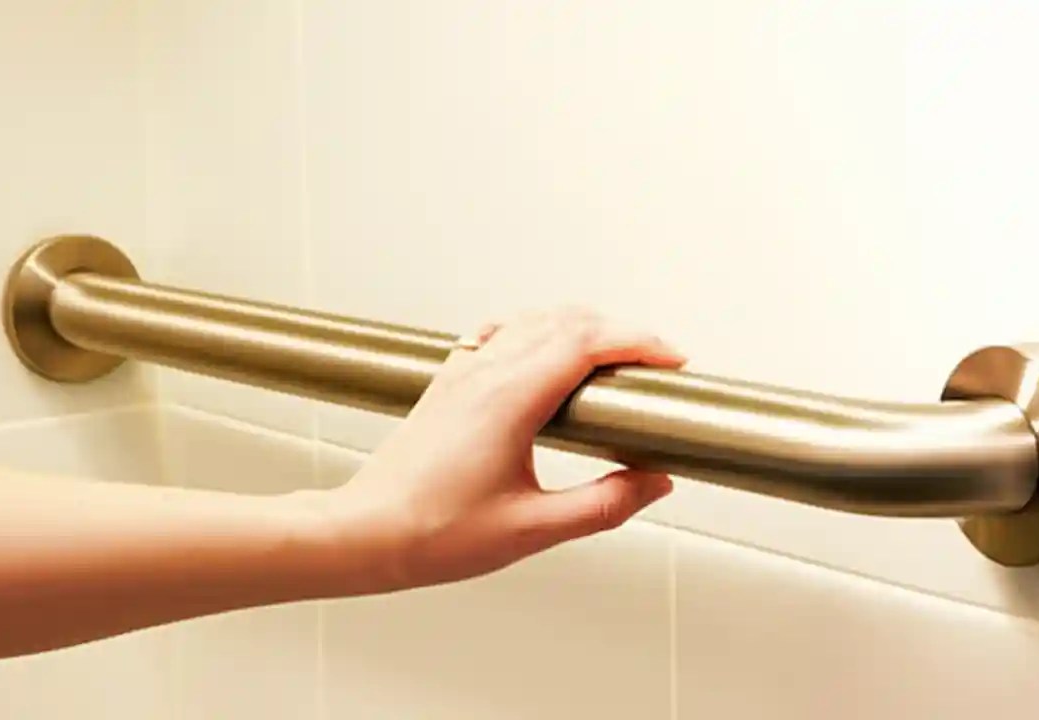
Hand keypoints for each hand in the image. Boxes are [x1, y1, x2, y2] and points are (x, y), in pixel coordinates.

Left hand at [330, 307, 685, 590]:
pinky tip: (548, 356)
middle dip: (622, 333)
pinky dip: (541, 332)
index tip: (672, 361)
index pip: (588, 341)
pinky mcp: (450, 381)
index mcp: (509, 397)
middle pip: (568, 320)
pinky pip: (504, 333)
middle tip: (656, 365)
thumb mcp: (533, 529)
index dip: (640, 343)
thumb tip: (653, 483)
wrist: (366, 533)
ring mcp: (464, 371)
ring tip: (616, 361)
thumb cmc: (432, 533)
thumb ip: (603, 504)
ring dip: (584, 327)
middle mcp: (485, 372)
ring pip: (536, 320)